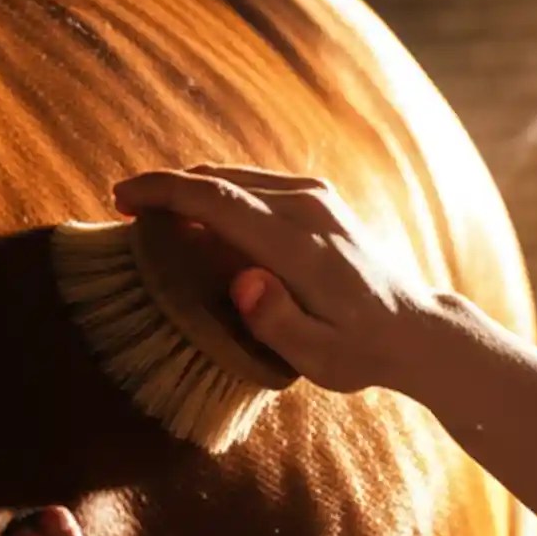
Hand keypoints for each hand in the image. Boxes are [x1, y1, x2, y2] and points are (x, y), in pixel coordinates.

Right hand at [112, 164, 439, 393]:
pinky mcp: (317, 196)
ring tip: (151, 213)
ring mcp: (315, 195)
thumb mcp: (321, 357)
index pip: (218, 200)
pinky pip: (251, 184)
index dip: (164, 192)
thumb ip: (277, 322)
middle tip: (122, 207)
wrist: (414, 326)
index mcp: (300, 244)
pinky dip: (215, 194)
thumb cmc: (360, 350)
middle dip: (166, 187)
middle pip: (219, 180)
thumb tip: (242, 281)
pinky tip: (196, 217)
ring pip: (233, 177)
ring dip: (188, 189)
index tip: (121, 196)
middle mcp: (307, 206)